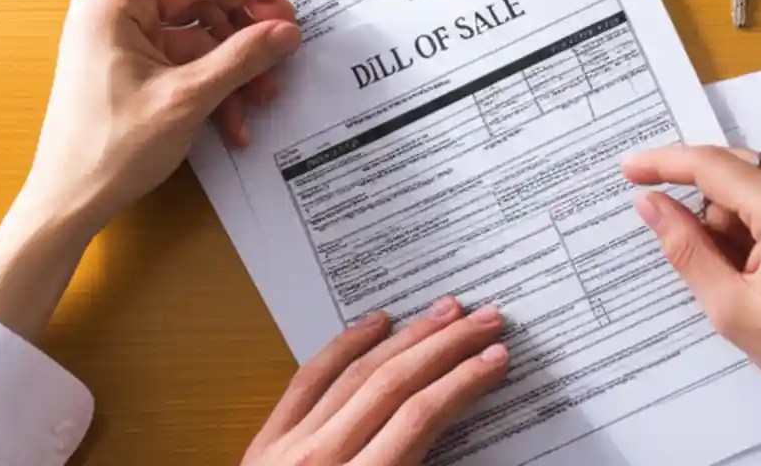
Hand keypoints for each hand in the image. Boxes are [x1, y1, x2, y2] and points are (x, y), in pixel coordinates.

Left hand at [22, 0, 300, 232]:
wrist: (73, 201)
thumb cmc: (110, 147)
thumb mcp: (187, 97)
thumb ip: (242, 58)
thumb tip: (286, 30)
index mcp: (113, 4)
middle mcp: (119, 14)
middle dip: (244, 22)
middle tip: (282, 40)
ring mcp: (131, 43)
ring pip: (203, 33)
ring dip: (238, 63)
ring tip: (264, 95)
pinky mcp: (143, 71)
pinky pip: (193, 64)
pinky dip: (220, 87)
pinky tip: (237, 122)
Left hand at [244, 298, 507, 465]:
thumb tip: (458, 435)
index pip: (420, 419)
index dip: (463, 383)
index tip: (496, 359)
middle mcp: (321, 460)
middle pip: (394, 385)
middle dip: (446, 347)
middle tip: (486, 319)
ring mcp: (287, 446)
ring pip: (356, 373)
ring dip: (407, 337)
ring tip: (446, 311)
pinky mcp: (264, 440)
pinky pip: (307, 379)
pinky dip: (344, 346)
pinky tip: (376, 323)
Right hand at [622, 146, 760, 465]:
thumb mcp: (733, 310)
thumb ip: (686, 249)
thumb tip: (650, 203)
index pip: (712, 165)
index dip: (664, 164)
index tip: (631, 170)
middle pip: (741, 168)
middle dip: (712, 207)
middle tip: (713, 263)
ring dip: (744, 214)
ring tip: (755, 276)